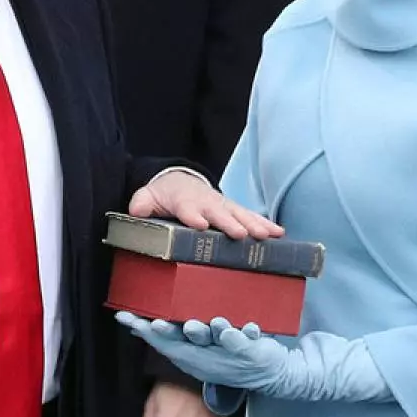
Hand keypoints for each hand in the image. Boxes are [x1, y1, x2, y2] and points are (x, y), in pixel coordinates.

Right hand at [117, 314, 392, 404]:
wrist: (274, 374)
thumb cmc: (230, 353)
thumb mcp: (200, 348)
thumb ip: (173, 333)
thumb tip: (142, 320)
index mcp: (191, 354)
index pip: (161, 342)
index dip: (142, 330)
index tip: (124, 316)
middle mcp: (205, 357)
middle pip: (182, 344)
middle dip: (167, 334)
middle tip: (152, 323)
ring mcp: (227, 355)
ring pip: (212, 341)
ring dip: (203, 332)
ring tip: (195, 323)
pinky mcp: (251, 352)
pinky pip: (242, 341)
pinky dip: (237, 333)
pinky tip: (231, 325)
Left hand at [128, 171, 282, 240]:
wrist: (180, 181)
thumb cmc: (165, 195)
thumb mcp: (148, 197)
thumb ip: (142, 203)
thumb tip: (137, 210)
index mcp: (184, 200)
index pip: (187, 208)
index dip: (193, 215)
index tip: (200, 224)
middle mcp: (207, 202)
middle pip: (219, 212)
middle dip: (229, 222)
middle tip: (239, 234)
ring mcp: (223, 205)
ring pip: (239, 214)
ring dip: (253, 224)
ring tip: (266, 236)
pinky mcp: (234, 210)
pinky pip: (251, 216)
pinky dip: (265, 224)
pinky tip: (279, 233)